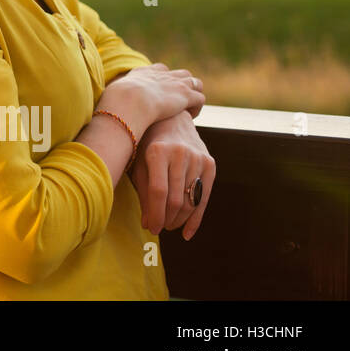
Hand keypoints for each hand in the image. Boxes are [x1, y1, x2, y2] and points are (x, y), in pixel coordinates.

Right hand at [104, 62, 204, 132]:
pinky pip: (200, 98)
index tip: (160, 95)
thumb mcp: (111, 96)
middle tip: (177, 104)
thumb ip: (112, 100)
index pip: (159, 70)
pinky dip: (197, 108)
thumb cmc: (116, 102)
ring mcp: (175, 83)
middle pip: (180, 74)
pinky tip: (188, 117)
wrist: (129, 100)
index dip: (163, 81)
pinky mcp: (185, 94)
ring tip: (187, 110)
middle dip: (182, 86)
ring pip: (195, 83)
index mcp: (144, 73)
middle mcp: (162, 74)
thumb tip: (103, 111)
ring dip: (193, 95)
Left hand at [130, 110, 215, 239]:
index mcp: (158, 151)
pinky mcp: (210, 163)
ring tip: (168, 225)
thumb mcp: (139, 163)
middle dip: (166, 219)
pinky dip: (196, 218)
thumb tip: (147, 224)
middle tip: (158, 228)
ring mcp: (198, 158)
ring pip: (190, 200)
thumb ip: (143, 191)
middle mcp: (180, 154)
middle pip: (175, 198)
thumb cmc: (147, 144)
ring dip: (179, 219)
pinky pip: (204, 196)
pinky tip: (187, 232)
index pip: (158, 191)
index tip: (150, 228)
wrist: (172, 118)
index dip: (155, 214)